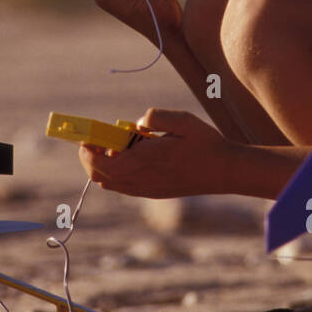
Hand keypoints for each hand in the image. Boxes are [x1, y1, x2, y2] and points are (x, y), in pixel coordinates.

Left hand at [78, 108, 226, 197]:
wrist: (225, 171)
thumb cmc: (205, 143)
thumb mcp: (182, 120)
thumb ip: (154, 118)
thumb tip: (135, 124)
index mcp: (144, 160)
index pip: (99, 162)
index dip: (86, 150)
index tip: (87, 136)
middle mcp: (141, 179)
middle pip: (98, 175)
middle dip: (90, 157)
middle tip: (97, 139)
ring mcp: (146, 189)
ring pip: (109, 183)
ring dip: (103, 165)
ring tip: (114, 146)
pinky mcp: (153, 193)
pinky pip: (123, 188)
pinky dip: (115, 174)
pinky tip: (128, 158)